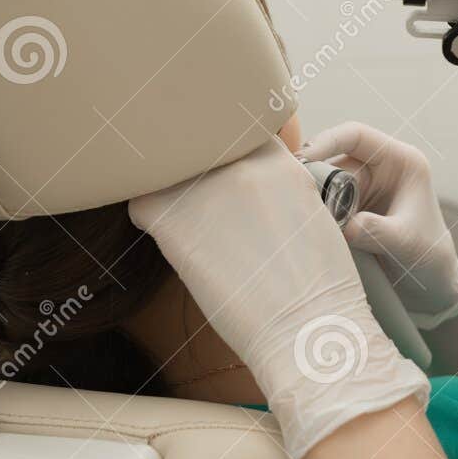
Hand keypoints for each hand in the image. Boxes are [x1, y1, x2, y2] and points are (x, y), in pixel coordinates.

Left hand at [130, 136, 427, 458]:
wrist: (308, 326)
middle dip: (195, 173)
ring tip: (193, 232)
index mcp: (278, 160)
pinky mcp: (173, 216)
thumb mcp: (310, 215)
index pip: (233, 132)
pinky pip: (141, 203)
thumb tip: (240, 193)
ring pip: (168, 173)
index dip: (223, 156)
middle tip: (205, 213)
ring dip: (173, 195)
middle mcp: (241, 162)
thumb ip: (277, 188)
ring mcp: (206, 186)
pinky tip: (176, 247)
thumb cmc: (315, 288)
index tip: (222, 182)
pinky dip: (151, 223)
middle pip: (197, 148)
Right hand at [299, 121, 457, 327]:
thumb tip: (346, 227)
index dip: (327, 141)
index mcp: (402, 161)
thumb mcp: (407, 243)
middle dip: (317, 181)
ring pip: (326, 184)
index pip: (356, 135)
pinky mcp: (352, 207)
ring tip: (309, 222)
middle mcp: (380, 168)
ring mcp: (364, 187)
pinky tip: (310, 228)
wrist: (432, 281)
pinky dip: (318, 215)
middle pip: (335, 161)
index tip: (303, 159)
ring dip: (317, 201)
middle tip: (303, 204)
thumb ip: (377, 231)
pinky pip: (326, 204)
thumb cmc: (430, 255)